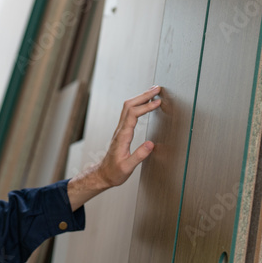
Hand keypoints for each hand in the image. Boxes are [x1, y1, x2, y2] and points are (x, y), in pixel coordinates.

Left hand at [67, 86, 161, 209]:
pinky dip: (138, 104)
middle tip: (157, 88)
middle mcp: (120, 130)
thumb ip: (139, 155)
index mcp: (122, 136)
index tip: (158, 102)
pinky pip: (129, 112)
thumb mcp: (127, 167)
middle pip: (130, 106)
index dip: (146, 106)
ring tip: (154, 92)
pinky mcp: (122, 131)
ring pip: (128, 107)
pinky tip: (145, 104)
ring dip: (140, 98)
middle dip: (143, 95)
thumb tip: (151, 144)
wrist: (103, 174)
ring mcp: (120, 129)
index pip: (133, 115)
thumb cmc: (114, 172)